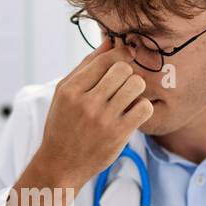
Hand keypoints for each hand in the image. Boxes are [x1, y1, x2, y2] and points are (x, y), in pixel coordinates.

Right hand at [32, 36, 153, 187]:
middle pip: (123, 69)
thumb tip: (109, 41)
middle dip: (127, 73)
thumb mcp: (64, 93)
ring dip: (136, 89)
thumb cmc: (63, 125)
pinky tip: (133, 113)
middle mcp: (86, 103)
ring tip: (128, 98)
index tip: (126, 57)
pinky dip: (143, 107)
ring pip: (136, 85)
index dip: (120, 54)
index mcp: (71, 90)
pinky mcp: (118, 134)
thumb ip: (85, 67)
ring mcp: (103, 119)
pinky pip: (144, 108)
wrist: (60, 164)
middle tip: (123, 84)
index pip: (105, 58)